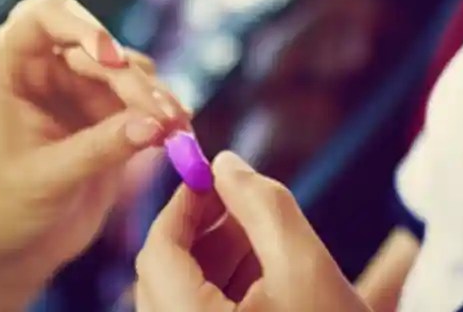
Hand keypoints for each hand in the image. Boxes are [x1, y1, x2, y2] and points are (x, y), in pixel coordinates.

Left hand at [0, 0, 189, 311]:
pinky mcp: (110, 110)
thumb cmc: (9, 208)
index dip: (80, 24)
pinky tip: (179, 133)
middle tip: (161, 117)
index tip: (110, 56)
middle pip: (100, 47)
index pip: (43, 16)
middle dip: (131, 79)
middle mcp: (46, 65)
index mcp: (9, 67)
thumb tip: (156, 124)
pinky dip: (163, 112)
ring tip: (176, 127)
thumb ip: (99, 149)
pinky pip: (145, 97)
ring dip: (155, 95)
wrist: (17, 246)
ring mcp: (80, 85)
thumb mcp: (49, 179)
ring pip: (130, 69)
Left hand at [135, 152, 368, 311]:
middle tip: (237, 200)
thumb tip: (225, 163)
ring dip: (212, 261)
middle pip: (162, 278)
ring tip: (260, 237)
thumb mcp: (304, 264)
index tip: (213, 176)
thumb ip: (261, 205)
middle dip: (199, 232)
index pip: (157, 253)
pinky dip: (221, 293)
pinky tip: (263, 275)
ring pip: (180, 300)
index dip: (182, 205)